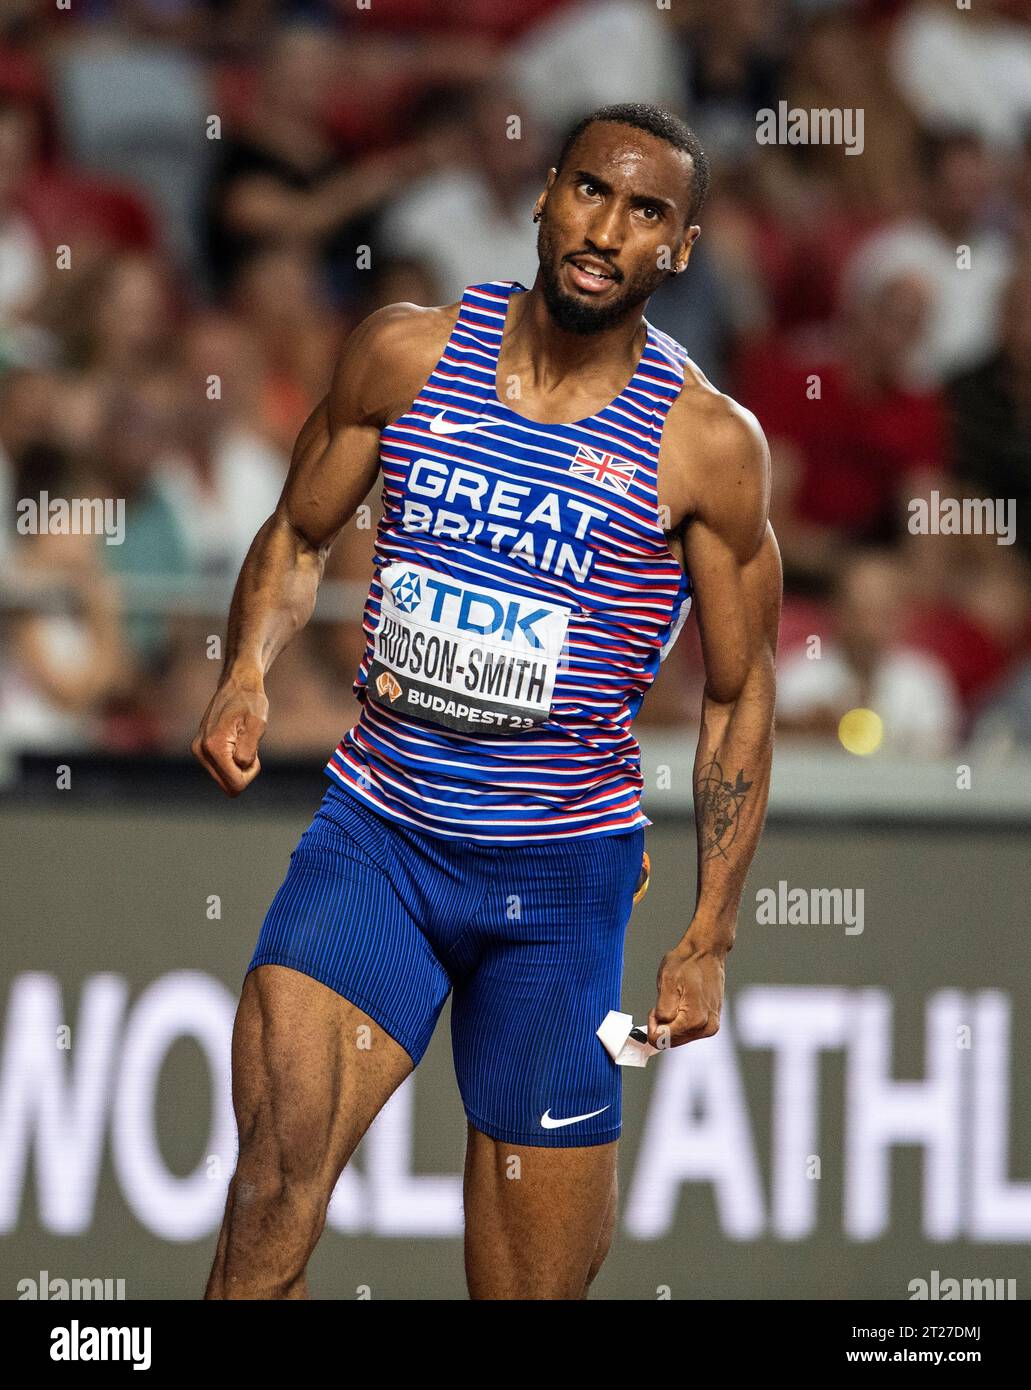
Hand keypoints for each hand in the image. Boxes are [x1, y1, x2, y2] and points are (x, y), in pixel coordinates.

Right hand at [191, 674, 268, 796]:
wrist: (237, 683)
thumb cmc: (250, 701)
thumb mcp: (257, 723)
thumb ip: (249, 748)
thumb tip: (240, 765)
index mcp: (214, 747)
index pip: (235, 784)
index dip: (250, 773)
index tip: (255, 752)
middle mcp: (200, 751)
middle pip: (228, 786)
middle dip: (243, 772)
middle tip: (250, 748)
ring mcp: (198, 751)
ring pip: (224, 778)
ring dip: (238, 765)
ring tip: (242, 740)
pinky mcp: (200, 749)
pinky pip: (220, 768)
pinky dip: (232, 760)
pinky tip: (235, 740)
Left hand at [647, 933, 726, 1049]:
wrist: (707, 952)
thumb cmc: (687, 963)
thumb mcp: (666, 982)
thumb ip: (662, 1011)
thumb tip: (658, 1033)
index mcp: (694, 1020)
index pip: (660, 1039)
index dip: (653, 1023)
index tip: (656, 1007)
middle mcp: (706, 1028)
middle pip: (670, 1041)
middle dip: (662, 1024)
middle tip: (666, 1000)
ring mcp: (711, 1026)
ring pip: (678, 1037)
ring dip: (671, 1022)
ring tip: (677, 998)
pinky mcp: (712, 1022)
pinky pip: (688, 1031)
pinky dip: (681, 1020)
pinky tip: (684, 1002)